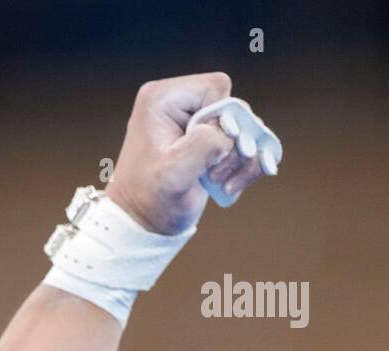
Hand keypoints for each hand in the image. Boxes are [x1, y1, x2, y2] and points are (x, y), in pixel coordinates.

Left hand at [105, 72, 269, 235]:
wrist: (142, 224)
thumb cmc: (148, 199)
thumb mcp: (173, 173)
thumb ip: (204, 145)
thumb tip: (232, 133)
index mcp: (162, 99)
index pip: (216, 87)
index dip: (222, 119)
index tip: (206, 152)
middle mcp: (179, 104)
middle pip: (235, 108)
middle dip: (233, 145)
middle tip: (213, 175)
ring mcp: (196, 123)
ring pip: (246, 128)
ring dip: (241, 160)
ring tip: (217, 183)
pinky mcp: (208, 142)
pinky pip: (246, 144)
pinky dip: (245, 167)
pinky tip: (229, 187)